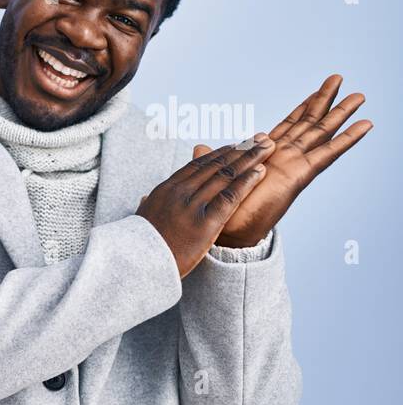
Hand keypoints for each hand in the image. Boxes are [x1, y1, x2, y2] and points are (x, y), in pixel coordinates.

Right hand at [136, 141, 277, 277]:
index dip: (219, 154)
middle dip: (240, 150)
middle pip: (215, 165)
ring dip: (249, 160)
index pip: (197, 165)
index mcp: (166, 190)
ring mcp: (192, 207)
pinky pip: (229, 197)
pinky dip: (246, 182)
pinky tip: (260, 172)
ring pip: (225, 176)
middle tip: (259, 139)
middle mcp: (179, 193)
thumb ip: (148, 205)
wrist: (138, 265)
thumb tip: (145, 198)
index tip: (235, 146)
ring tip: (266, 148)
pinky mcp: (204, 223)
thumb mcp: (141, 218)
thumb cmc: (141, 245)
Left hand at [192, 74, 371, 247]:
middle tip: (338, 78)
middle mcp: (284, 156)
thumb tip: (198, 147)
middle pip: (309, 122)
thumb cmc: (223, 210)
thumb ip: (213, 159)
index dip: (302, 107)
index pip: (289, 125)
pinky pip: (328, 152)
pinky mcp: (301, 174)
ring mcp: (295, 163)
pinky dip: (347, 138)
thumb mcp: (215, 176)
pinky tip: (365, 125)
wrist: (229, 232)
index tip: (315, 92)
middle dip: (325, 100)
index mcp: (267, 154)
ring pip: (322, 131)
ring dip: (340, 112)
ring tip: (360, 95)